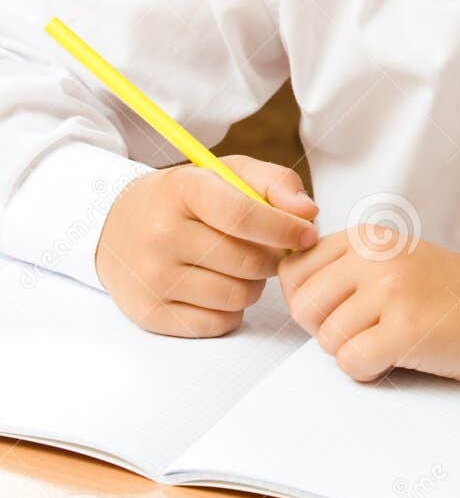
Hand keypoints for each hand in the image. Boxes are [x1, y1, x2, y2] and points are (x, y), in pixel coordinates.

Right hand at [95, 154, 319, 336]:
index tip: (307, 235)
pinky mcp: (150, 313)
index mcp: (182, 190)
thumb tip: (308, 214)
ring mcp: (152, 277)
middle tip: (264, 250)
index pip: (244, 216)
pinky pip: (218, 323)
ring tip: (237, 268)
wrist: (114, 227)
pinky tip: (216, 287)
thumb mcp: (226, 174)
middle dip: (270, 259)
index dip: (285, 229)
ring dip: (252, 285)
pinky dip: (230, 309)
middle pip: (248, 262)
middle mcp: (161, 234)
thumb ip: (274, 183)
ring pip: (238, 296)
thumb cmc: (184, 200)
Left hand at [278, 227, 459, 385]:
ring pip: (326, 339)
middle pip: (303, 307)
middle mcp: (375, 256)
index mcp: (367, 236)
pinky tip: (397, 357)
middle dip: (326, 330)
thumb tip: (289, 288)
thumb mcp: (395, 259)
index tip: (341, 310)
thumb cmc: (451, 295)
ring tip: (390, 340)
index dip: (310, 301)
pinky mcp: (405, 329)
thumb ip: (345, 266)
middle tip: (366, 331)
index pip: (293, 270)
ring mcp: (391, 290)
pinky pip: (352, 362)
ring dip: (353, 352)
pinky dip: (369, 370)